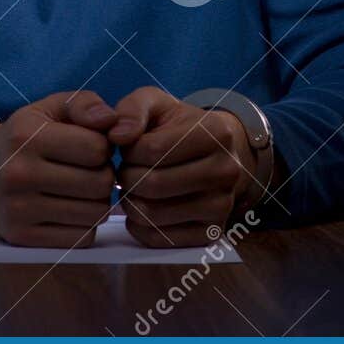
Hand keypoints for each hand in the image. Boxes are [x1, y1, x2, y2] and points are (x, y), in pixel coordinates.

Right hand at [0, 90, 117, 247]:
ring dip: (98, 202)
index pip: (97, 149)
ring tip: (82, 189)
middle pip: (100, 183)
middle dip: (104, 175)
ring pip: (95, 214)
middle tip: (91, 170)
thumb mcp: (48, 108)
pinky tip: (71, 209)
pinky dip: (85, 225)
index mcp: (28, 137)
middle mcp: (19, 174)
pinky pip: (81, 238)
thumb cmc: (24, 137)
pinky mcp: (21, 237)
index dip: (104, 146)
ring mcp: (18, 209)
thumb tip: (113, 120)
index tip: (92, 147)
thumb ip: (85, 103)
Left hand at [107, 87, 266, 247]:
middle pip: (152, 185)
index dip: (129, 151)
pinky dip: (139, 226)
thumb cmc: (177, 126)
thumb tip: (117, 135)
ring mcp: (222, 205)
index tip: (131, 148)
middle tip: (127, 170)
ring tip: (134, 186)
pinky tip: (143, 206)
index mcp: (216, 133)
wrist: (212, 153)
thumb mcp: (156, 103)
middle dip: (127, 177)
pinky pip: (160, 239)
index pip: (152, 150)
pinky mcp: (211, 233)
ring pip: (153, 214)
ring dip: (130, 201)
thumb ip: (132, 109)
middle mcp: (227, 171)